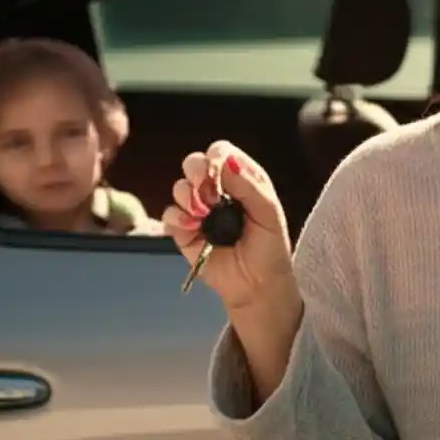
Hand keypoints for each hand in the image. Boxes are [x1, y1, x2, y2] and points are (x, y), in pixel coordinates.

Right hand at [163, 141, 296, 312]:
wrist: (257, 287)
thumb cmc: (269, 247)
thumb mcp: (269, 213)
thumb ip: (250, 185)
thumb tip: (227, 159)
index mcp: (240, 180)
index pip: (221, 153)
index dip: (216, 156)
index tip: (219, 170)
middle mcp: (217, 191)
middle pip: (194, 164)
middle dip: (197, 171)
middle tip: (208, 191)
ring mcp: (198, 211)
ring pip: (179, 187)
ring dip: (189, 196)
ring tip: (205, 215)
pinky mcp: (183, 233)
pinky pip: (170, 215)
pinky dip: (178, 218)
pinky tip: (193, 228)